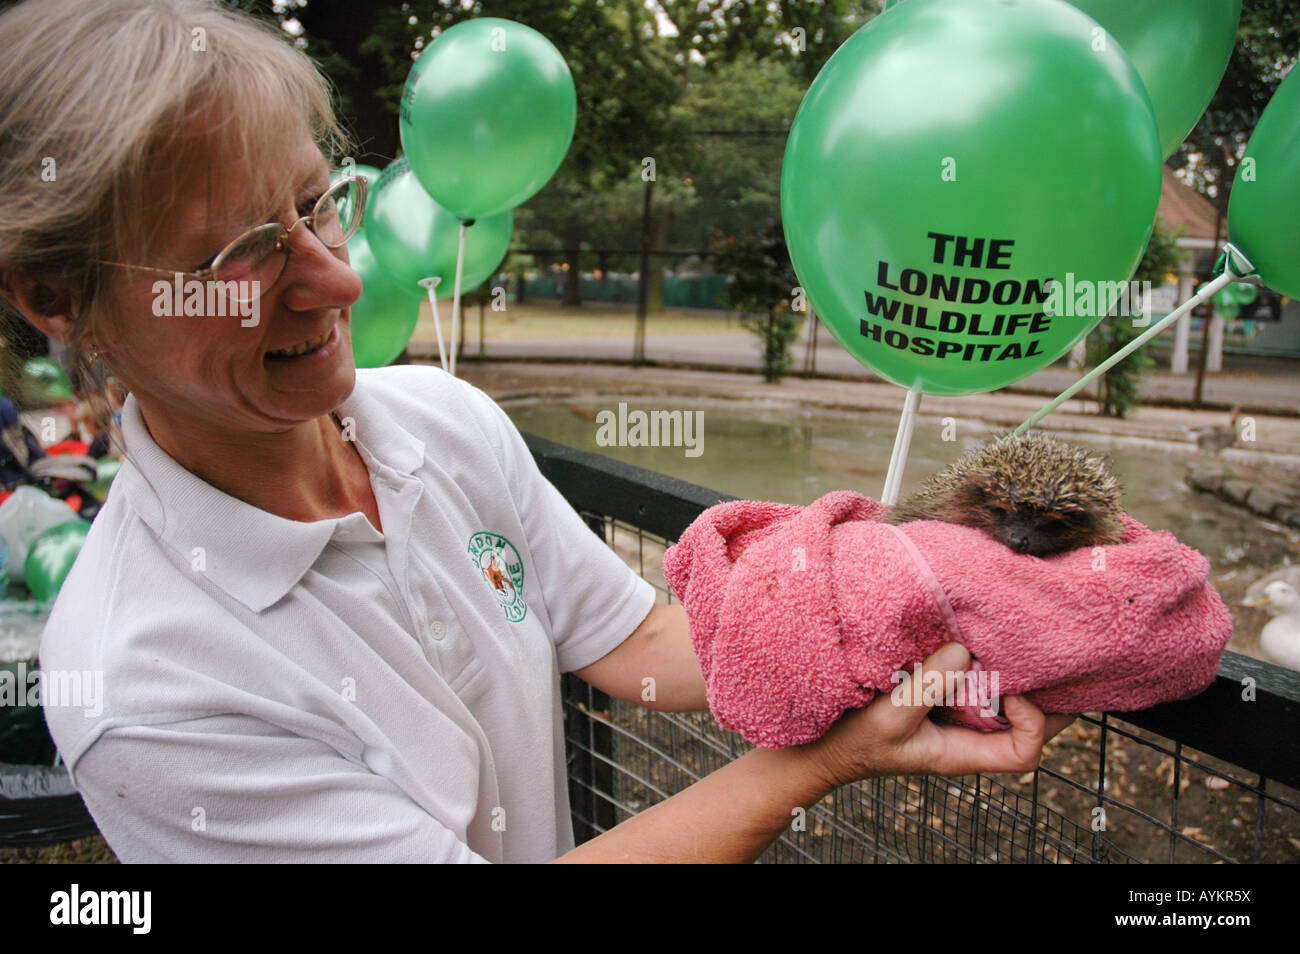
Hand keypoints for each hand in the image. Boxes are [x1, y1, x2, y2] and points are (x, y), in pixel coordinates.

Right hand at [808, 641, 1075, 787]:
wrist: (823, 745)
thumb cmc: (853, 741)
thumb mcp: (888, 715)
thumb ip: (927, 687)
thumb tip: (964, 652)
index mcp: (961, 753)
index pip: (1024, 751)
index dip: (1033, 720)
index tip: (1013, 689)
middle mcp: (967, 737)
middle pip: (1028, 725)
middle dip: (1039, 692)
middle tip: (1035, 653)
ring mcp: (955, 719)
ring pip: (1004, 702)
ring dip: (1010, 674)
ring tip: (1010, 641)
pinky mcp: (940, 700)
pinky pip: (975, 685)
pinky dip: (982, 664)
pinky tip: (975, 640)